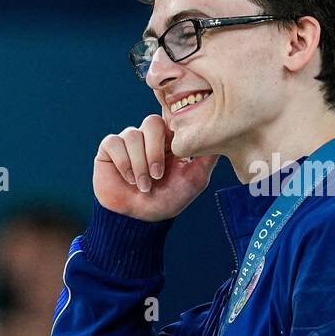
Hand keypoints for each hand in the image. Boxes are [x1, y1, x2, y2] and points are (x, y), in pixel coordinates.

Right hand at [94, 114, 217, 221]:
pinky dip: (123, 163)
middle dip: (155, 152)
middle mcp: (149, 137)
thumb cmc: (168, 200)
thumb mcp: (195, 179)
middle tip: (158, 175)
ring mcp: (129, 141)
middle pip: (152, 122)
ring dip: (139, 164)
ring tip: (143, 185)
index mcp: (170, 140)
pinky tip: (128, 179)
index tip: (175, 131)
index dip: (172, 115)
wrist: (139, 219)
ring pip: (133, 135)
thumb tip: (224, 136)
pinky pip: (115, 142)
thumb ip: (208, 157)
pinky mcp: (110, 148)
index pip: (171, 116)